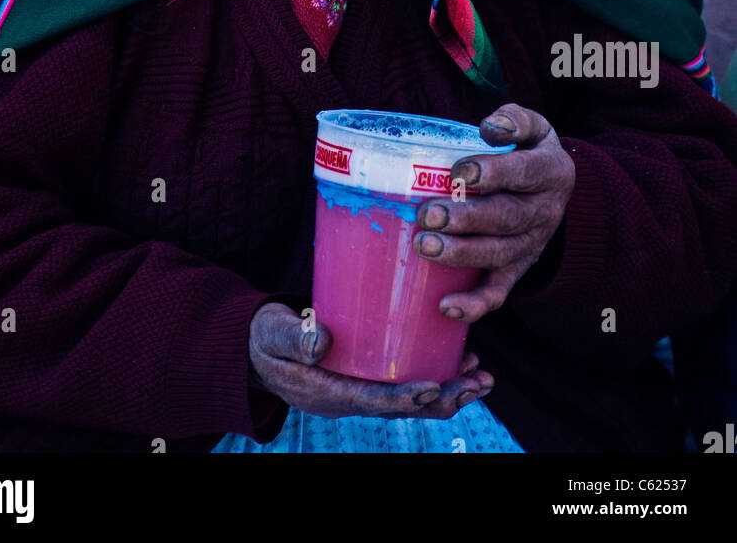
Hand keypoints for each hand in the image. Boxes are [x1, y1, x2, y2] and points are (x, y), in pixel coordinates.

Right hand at [248, 302, 492, 419]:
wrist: (256, 349)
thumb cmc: (263, 338)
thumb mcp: (272, 333)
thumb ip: (294, 336)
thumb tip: (322, 340)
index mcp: (329, 392)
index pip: (374, 401)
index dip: (406, 398)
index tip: (435, 390)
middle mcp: (351, 396)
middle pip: (405, 405)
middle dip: (444, 397)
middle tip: (480, 382)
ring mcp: (361, 388)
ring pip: (412, 396)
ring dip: (449, 389)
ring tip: (483, 376)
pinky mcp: (367, 373)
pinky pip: (407, 381)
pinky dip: (436, 373)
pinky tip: (460, 358)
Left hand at [414, 103, 575, 323]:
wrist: (555, 189)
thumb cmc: (529, 151)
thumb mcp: (534, 128)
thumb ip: (516, 120)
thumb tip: (492, 126)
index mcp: (551, 172)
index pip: (526, 173)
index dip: (494, 173)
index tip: (460, 171)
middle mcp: (545, 212)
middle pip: (507, 218)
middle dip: (466, 218)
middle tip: (429, 214)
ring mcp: (531, 245)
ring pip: (498, 255)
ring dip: (461, 254)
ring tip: (425, 246)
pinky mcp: (517, 269)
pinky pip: (499, 292)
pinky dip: (474, 304)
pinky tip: (446, 306)